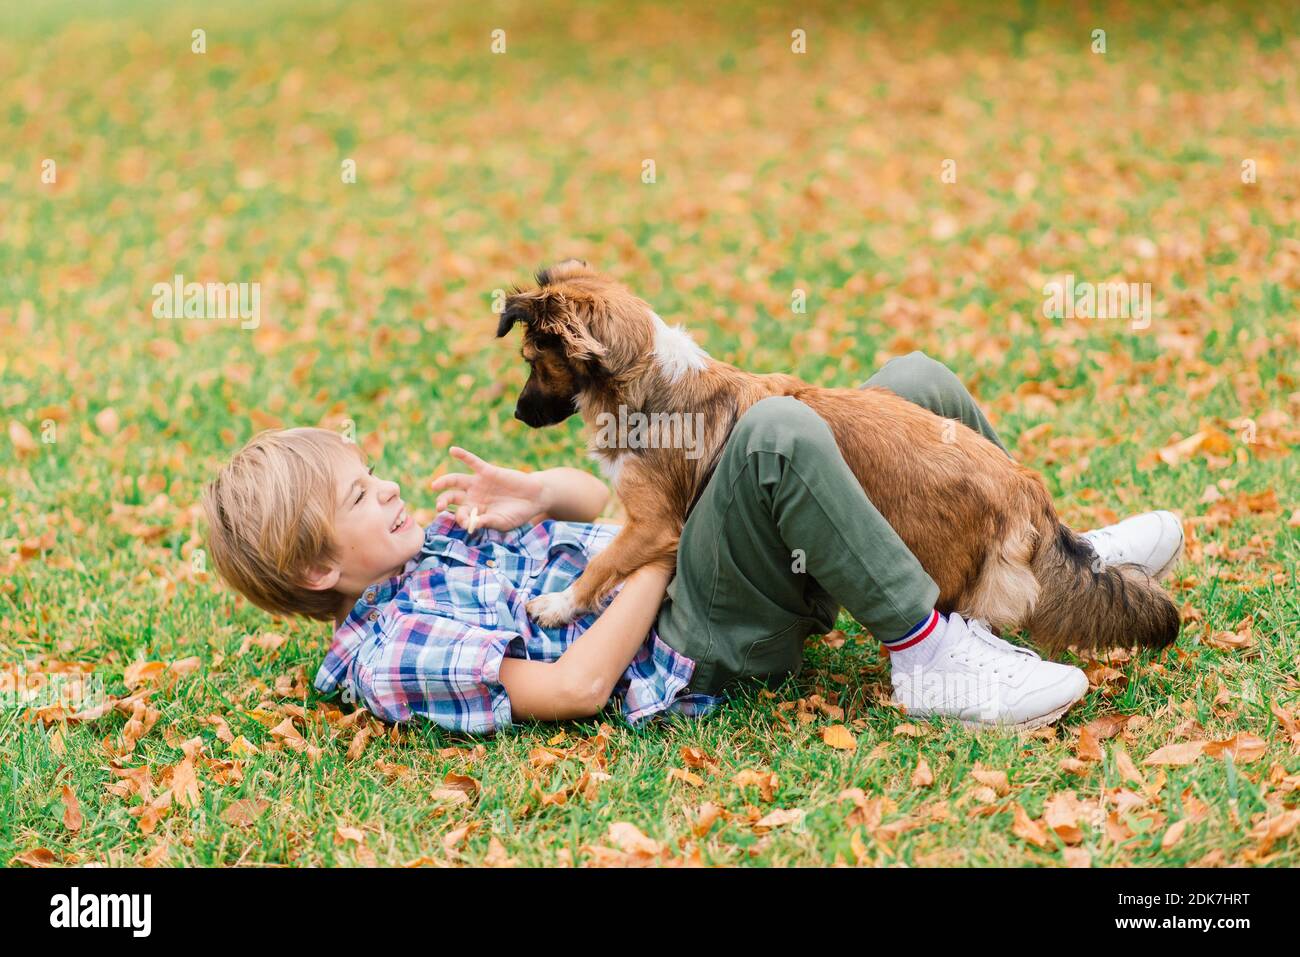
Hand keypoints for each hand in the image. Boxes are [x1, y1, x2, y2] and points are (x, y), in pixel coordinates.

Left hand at [431, 447, 548, 531]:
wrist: (535, 498)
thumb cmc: (518, 514)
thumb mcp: (502, 521)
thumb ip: (488, 522)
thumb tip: (472, 525)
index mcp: (474, 511)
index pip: (460, 514)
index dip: (459, 518)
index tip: (465, 523)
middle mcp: (472, 496)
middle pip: (451, 497)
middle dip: (443, 502)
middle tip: (439, 507)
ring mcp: (478, 483)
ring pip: (456, 480)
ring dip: (444, 481)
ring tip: (435, 486)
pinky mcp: (488, 471)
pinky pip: (472, 462)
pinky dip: (463, 455)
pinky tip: (453, 450)